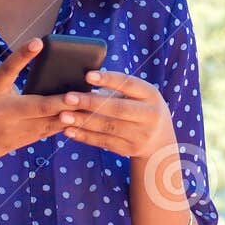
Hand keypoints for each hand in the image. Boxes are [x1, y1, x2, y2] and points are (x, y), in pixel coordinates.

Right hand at [0, 38, 75, 173]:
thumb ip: (3, 86)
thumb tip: (36, 84)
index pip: (7, 70)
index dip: (22, 56)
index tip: (38, 42)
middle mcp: (1, 112)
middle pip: (38, 106)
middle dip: (63, 101)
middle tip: (84, 93)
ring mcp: (9, 131)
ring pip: (46, 123)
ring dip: (69, 116)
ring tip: (90, 106)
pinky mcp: (14, 143)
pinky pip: (42, 133)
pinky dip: (58, 125)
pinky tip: (76, 120)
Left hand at [56, 68, 176, 160]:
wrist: (160, 141)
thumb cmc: (142, 108)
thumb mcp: (140, 95)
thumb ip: (119, 88)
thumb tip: (86, 79)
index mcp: (151, 95)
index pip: (129, 84)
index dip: (108, 80)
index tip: (87, 76)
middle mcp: (150, 115)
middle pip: (117, 108)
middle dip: (90, 103)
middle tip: (67, 97)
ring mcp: (141, 134)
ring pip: (108, 127)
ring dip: (83, 121)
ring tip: (63, 115)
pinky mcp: (129, 149)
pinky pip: (104, 142)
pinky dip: (85, 136)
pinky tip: (69, 131)